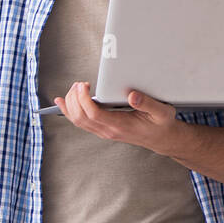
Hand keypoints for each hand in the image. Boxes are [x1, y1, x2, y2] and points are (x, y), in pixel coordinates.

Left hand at [51, 82, 184, 155]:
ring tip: (74, 88)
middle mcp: (108, 130)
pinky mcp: (102, 129)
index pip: (93, 114)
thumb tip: (132, 95)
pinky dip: (68, 111)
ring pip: (77, 120)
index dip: (83, 99)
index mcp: (120, 125)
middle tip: (79, 83)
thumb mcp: (162, 112)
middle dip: (75, 99)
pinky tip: (62, 102)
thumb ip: (147, 103)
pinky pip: (80, 122)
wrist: (160, 139)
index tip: (83, 85)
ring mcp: (103, 131)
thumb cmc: (161, 124)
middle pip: (81, 117)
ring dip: (70, 104)